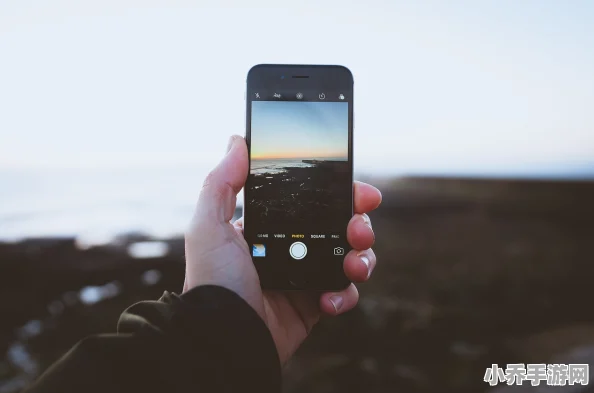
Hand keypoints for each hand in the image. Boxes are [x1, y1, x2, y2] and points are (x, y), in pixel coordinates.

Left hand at [184, 135, 380, 363]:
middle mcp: (291, 247)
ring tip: (353, 264)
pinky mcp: (315, 304)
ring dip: (362, 257)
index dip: (339, 193)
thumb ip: (221, 183)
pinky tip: (329, 300)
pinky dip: (346, 294)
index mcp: (270, 226)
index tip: (359, 190)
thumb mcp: (208, 226)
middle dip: (359, 223)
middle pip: (340, 225)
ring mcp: (305, 275)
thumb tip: (237, 141)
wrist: (225, 337)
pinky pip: (345, 292)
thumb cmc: (213, 281)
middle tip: (359, 228)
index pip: (312, 200)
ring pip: (351, 256)